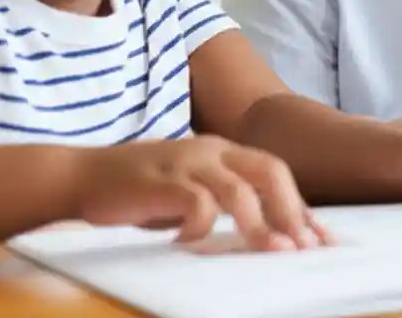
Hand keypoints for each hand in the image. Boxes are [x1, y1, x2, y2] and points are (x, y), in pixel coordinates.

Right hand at [71, 136, 330, 251]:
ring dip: (260, 224)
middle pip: (269, 171)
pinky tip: (190, 241)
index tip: (321, 238)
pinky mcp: (162, 181)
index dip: (299, 205)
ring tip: (271, 251)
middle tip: (304, 246)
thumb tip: (273, 232)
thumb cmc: (141, 190)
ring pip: (240, 189)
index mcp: (223, 150)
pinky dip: (203, 226)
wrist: (81, 176)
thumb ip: (227, 200)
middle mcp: (211, 149)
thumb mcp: (191, 188)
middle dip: (291, 210)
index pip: (275, 172)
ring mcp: (186, 162)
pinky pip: (197, 204)